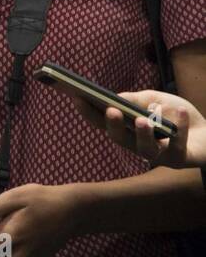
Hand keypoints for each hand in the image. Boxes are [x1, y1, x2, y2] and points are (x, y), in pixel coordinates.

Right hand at [72, 90, 204, 168]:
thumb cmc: (176, 114)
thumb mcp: (154, 99)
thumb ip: (136, 100)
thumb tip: (116, 98)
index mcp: (128, 129)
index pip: (103, 123)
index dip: (89, 112)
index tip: (77, 97)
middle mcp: (138, 144)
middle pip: (121, 139)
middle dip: (114, 126)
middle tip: (111, 111)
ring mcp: (158, 155)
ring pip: (145, 150)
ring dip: (143, 135)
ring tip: (143, 120)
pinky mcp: (180, 160)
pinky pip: (177, 147)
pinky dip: (179, 128)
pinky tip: (179, 112)